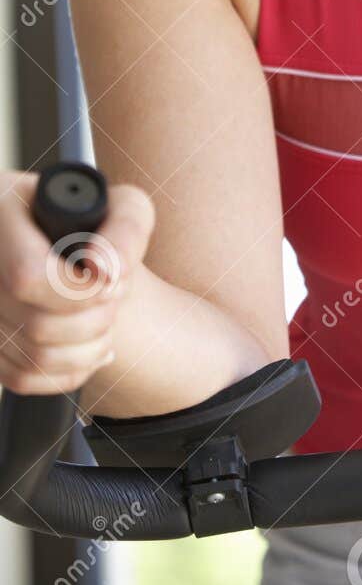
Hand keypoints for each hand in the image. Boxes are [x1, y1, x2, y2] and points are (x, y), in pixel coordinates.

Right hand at [0, 170, 154, 394]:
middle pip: (35, 324)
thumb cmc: (97, 222)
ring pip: (32, 357)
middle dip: (95, 320)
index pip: (27, 276)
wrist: (72, 248)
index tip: (111, 283)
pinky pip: (21, 378)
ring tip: (108, 320)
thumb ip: (126, 228)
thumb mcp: (123, 207)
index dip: (77, 292)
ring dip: (88, 349)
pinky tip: (92, 348)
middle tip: (115, 298)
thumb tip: (106, 272)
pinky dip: (68, 371)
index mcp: (2, 214)